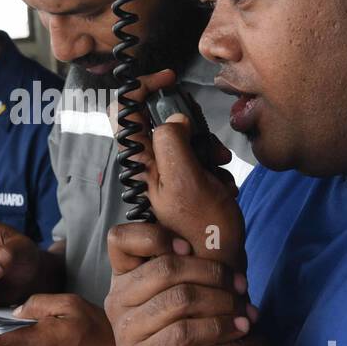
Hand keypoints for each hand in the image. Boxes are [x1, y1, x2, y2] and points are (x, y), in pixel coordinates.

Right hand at [105, 221, 253, 345]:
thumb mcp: (177, 304)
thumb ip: (187, 274)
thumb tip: (226, 244)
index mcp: (123, 283)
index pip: (120, 239)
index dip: (155, 235)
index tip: (190, 247)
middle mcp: (117, 304)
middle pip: (167, 267)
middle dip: (213, 273)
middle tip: (241, 285)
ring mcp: (127, 334)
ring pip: (181, 299)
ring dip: (223, 303)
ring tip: (246, 311)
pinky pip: (186, 333)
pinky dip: (220, 328)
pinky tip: (239, 329)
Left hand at [115, 70, 243, 267]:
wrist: (219, 267)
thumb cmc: (204, 232)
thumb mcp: (189, 181)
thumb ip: (175, 143)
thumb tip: (175, 120)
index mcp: (142, 163)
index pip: (123, 110)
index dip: (141, 87)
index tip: (169, 79)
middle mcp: (150, 167)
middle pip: (163, 121)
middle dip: (194, 128)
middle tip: (210, 150)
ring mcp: (168, 176)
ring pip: (187, 140)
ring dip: (209, 151)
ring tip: (219, 176)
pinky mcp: (186, 186)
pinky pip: (200, 160)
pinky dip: (215, 168)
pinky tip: (222, 188)